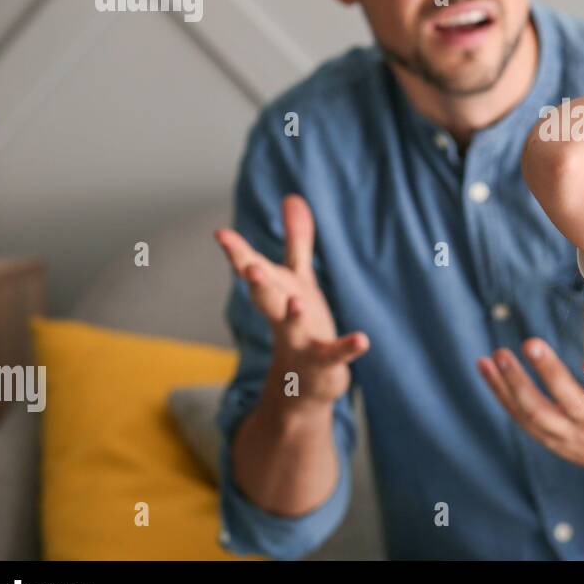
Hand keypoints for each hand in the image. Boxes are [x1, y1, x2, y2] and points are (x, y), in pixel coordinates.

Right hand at [214, 194, 368, 413]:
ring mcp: (300, 343)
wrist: (302, 386)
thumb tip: (292, 197)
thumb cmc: (299, 324)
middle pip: (266, 299)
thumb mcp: (298, 279)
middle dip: (257, 284)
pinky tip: (363, 339)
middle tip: (247, 266)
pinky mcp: (324, 364)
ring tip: (295, 303)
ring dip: (292, 317)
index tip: (220, 234)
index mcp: (277, 294)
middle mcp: (282, 317)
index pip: (253, 271)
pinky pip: (335, 355)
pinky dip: (348, 348)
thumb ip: (296, 241)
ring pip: (292, 329)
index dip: (237, 253)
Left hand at [477, 340, 583, 475]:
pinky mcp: (551, 443)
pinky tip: (493, 378)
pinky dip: (505, 400)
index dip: (548, 370)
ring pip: (523, 416)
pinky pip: (523, 422)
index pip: (567, 393)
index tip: (531, 344)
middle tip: (500, 353)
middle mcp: (573, 434)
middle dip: (516, 381)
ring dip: (501, 389)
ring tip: (483, 361)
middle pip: (537, 409)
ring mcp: (559, 441)